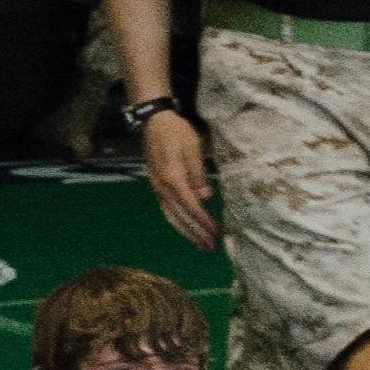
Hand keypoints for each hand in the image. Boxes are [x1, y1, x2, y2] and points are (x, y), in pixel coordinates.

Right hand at [140, 108, 217, 245]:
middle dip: (194, 233)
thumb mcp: (193, 148)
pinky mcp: (156, 186)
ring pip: (170, 215)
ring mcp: (157, 187)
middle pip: (179, 215)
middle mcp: (162, 186)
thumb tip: (204, 196)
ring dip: (185, 232)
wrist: (154, 122)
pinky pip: (166, 209)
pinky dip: (177, 222)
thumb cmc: (177, 133)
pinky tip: (186, 229)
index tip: (215, 232)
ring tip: (200, 244)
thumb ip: (198, 173)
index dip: (202, 220)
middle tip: (209, 247)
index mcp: (172, 177)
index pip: (190, 205)